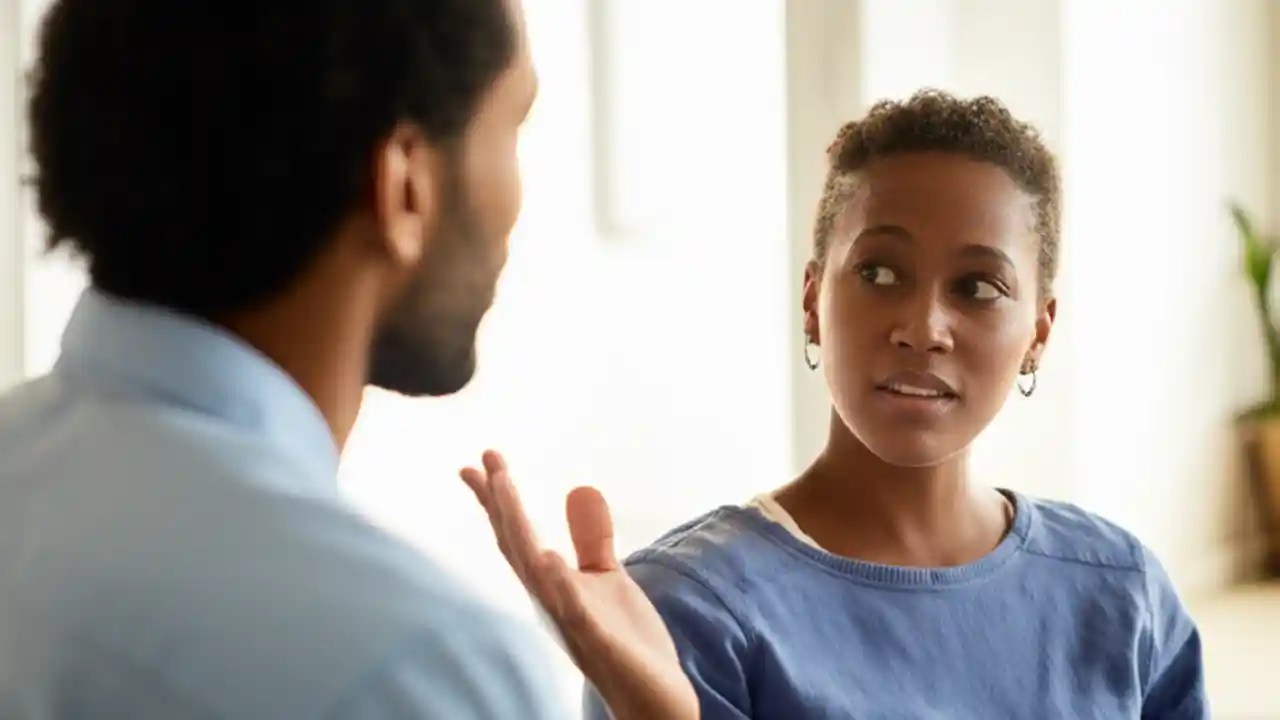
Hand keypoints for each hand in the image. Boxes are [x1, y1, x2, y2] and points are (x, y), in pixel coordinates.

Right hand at [461, 451, 697, 719]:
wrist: (652, 696)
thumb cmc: (625, 641)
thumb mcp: (607, 578)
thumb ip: (591, 538)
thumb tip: (579, 487)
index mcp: (551, 583)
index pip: (517, 535)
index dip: (498, 499)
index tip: (482, 460)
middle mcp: (551, 600)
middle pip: (516, 545)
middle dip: (499, 503)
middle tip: (485, 460)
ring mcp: (571, 619)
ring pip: (535, 571)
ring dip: (517, 529)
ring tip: (504, 486)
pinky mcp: (598, 639)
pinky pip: (573, 609)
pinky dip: (558, 583)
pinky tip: (547, 556)